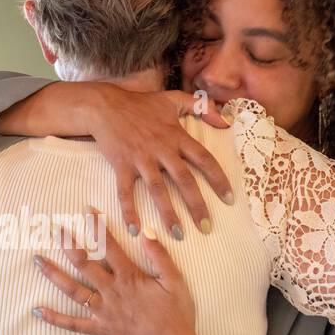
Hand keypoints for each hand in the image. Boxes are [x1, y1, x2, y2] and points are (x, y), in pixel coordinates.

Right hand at [0, 83, 234, 239]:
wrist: (105, 106)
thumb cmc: (141, 104)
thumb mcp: (173, 99)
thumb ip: (200, 107)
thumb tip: (225, 119)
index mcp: (176, 136)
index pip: (203, 159)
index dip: (218, 179)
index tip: (229, 199)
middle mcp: (161, 149)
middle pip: (184, 180)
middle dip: (196, 205)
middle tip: (207, 228)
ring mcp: (141, 158)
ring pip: (157, 189)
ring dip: (168, 213)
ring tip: (178, 235)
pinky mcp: (121, 165)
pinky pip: (125, 191)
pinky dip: (129, 210)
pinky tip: (135, 229)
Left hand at [30, 208, 206, 334]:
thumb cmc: (176, 315)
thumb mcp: (175, 282)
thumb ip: (159, 256)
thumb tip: (146, 232)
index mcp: (130, 278)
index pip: (111, 247)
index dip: (98, 226)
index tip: (87, 210)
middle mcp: (112, 293)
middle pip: (85, 265)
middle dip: (69, 245)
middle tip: (54, 230)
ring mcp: (103, 312)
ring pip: (74, 290)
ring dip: (54, 275)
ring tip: (37, 261)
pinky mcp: (100, 330)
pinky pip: (73, 324)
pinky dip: (54, 318)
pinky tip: (37, 310)